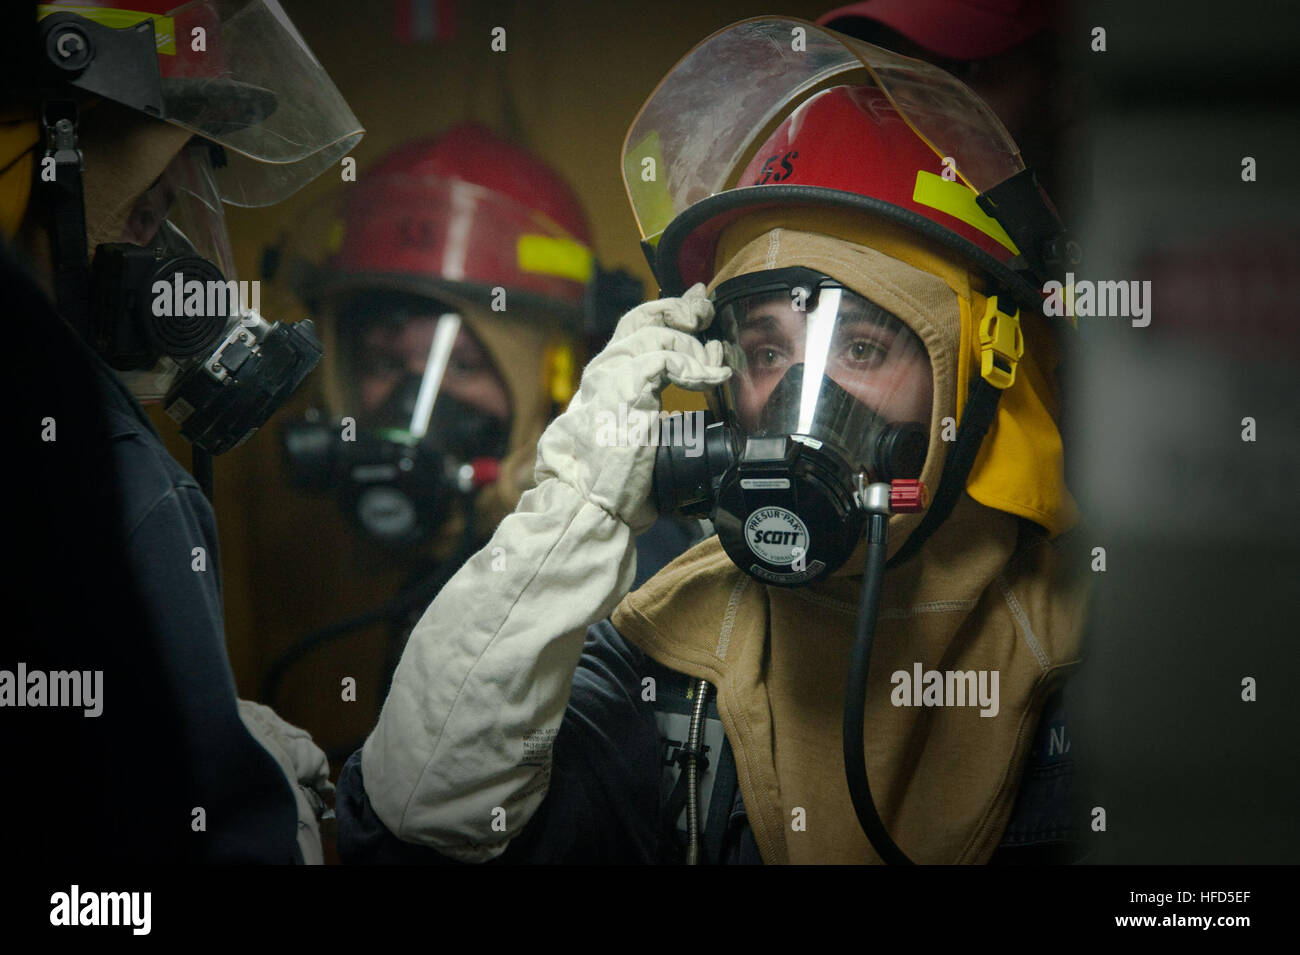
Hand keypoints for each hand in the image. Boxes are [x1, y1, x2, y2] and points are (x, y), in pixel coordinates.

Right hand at [535, 283, 729, 532]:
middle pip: (643, 318)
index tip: (695, 311)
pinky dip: (696, 368)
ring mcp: (611, 377)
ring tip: (713, 369)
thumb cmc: (609, 483)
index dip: (667, 314)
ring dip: (694, 348)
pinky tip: (711, 380)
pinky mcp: (625, 389)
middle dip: (680, 310)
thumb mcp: (634, 439)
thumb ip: (651, 417)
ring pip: (658, 336)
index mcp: (605, 380)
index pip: (635, 330)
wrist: (586, 501)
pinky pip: (667, 360)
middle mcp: (604, 371)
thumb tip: (679, 420)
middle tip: (705, 312)